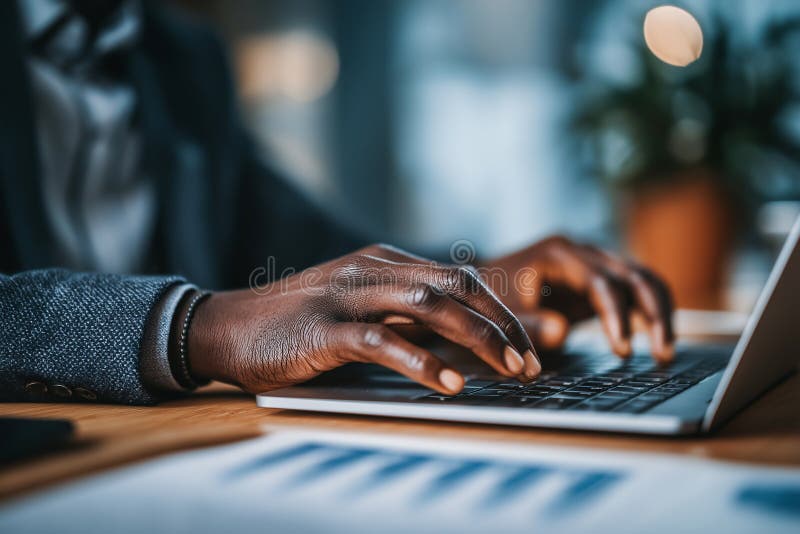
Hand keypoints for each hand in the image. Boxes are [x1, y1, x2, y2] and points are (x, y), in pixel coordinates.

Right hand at [187, 245, 540, 394]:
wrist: (226, 325)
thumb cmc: (295, 323)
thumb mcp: (355, 306)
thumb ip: (400, 314)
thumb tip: (457, 340)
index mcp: (383, 263)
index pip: (459, 278)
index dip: (500, 311)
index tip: (528, 345)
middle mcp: (371, 270)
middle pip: (455, 287)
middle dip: (501, 324)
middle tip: (530, 362)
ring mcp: (347, 296)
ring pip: (429, 306)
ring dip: (477, 338)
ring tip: (508, 369)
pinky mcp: (323, 329)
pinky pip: (382, 341)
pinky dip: (421, 361)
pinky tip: (449, 383)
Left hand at [483, 236, 674, 361]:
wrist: (482, 281)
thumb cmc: (489, 297)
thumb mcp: (500, 315)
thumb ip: (526, 324)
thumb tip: (562, 332)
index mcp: (556, 252)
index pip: (599, 280)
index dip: (615, 314)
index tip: (622, 348)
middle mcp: (581, 250)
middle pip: (632, 275)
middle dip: (652, 313)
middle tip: (661, 354)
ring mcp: (594, 261)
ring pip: (643, 278)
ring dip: (660, 312)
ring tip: (664, 354)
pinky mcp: (600, 278)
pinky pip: (636, 290)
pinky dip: (650, 312)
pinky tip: (657, 343)